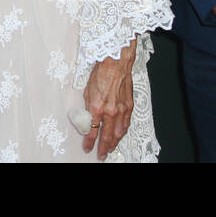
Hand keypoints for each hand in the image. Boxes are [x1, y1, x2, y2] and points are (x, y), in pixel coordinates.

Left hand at [83, 40, 134, 159]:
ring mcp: (121, 109)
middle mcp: (110, 111)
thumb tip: (86, 118)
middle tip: (101, 155)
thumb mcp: (87, 90)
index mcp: (97, 107)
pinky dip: (123, 132)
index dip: (89, 142)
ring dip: (115, 143)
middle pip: (107, 136)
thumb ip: (87, 106)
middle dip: (103, 148)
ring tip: (110, 149)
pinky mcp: (129, 106)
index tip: (87, 147)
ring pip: (119, 133)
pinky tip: (120, 135)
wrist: (116, 61)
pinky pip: (126, 123)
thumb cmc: (100, 72)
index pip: (92, 131)